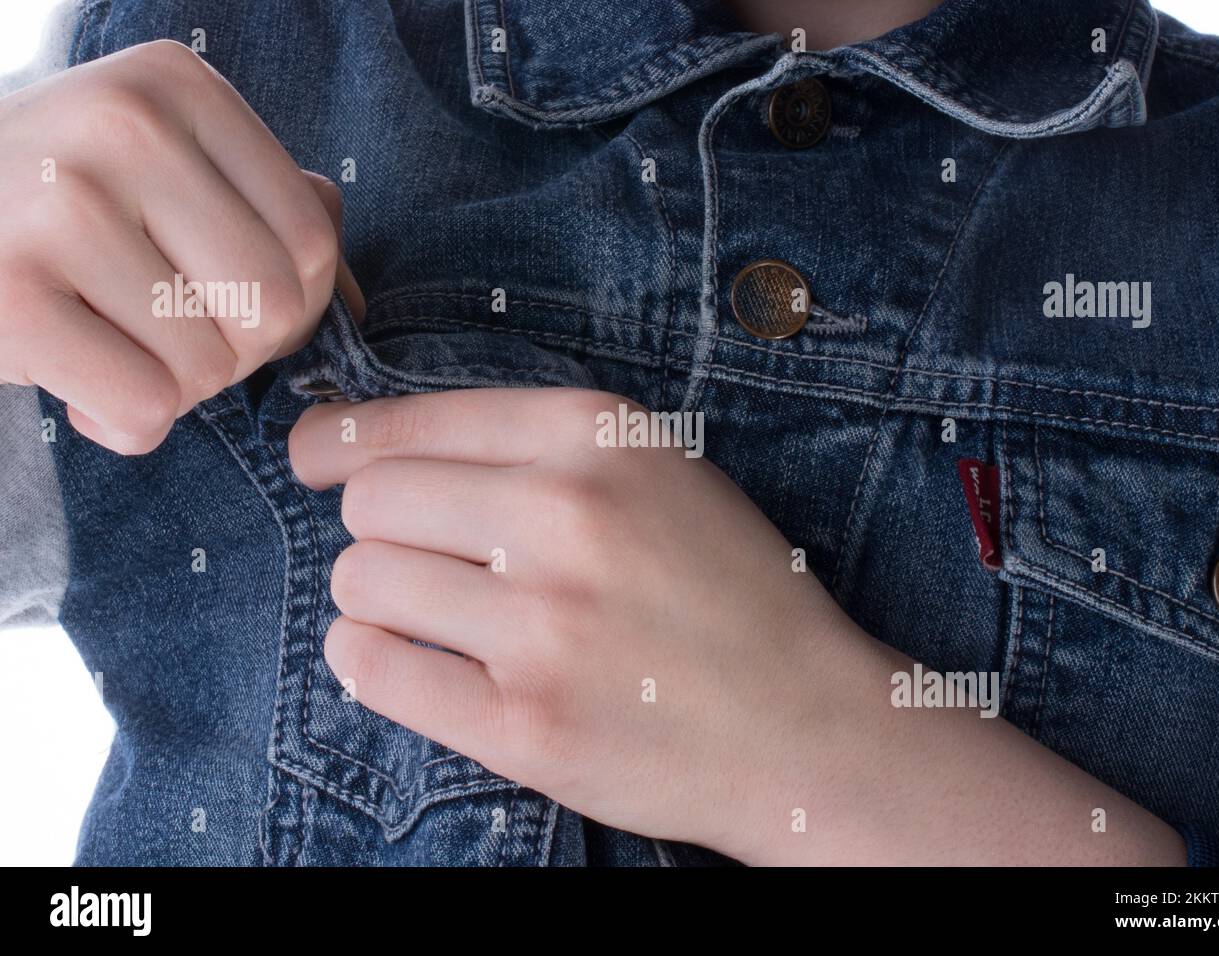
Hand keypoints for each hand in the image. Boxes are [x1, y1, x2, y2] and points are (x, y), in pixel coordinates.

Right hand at [0, 40, 362, 453]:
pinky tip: (79, 389)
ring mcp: (62, 207)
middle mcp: (123, 126)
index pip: (312, 238)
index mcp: (177, 86)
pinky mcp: (9, 298)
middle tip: (169, 341)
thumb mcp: (159, 168)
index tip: (229, 311)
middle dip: (237, 353)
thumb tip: (357, 306)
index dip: (296, 306)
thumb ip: (264, 213)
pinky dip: (126, 425)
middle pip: (274, 304)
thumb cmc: (50, 206)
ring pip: (211, 365)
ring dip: (176, 390)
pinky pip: (146, 406)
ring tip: (112, 350)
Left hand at [288, 388, 869, 856]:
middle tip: (423, 556)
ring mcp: (544, 626)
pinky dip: (372, 662)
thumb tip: (354, 446)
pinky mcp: (525, 725)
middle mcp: (565, 517)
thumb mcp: (657, 472)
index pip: (412, 421)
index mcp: (598, 438)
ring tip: (433, 614)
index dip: (344, 439)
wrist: (804, 723)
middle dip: (380, 528)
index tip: (317, 454)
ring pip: (362, 582)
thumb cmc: (727, 590)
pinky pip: (373, 671)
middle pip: (373, 501)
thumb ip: (532, 445)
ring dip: (377, 598)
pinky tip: (414, 661)